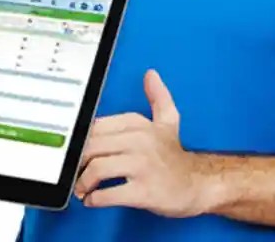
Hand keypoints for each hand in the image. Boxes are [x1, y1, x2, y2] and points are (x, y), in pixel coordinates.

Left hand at [75, 70, 218, 217]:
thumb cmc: (175, 157)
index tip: (76, 152)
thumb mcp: (169, 121)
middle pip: (92, 146)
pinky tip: (93, 200)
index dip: (80, 142)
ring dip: (83, 182)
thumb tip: (150, 74)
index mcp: (139, 124)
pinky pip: (108, 194)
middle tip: (76, 172)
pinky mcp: (143, 191)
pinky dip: (95, 199)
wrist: (198, 184)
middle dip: (78, 162)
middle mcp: (140, 141)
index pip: (95, 127)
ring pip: (97, 168)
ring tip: (83, 188)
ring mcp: (142, 166)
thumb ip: (158, 96)